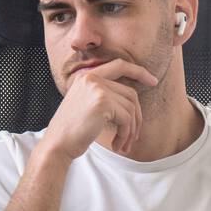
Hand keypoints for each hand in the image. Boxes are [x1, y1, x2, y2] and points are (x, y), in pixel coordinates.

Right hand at [41, 58, 158, 160]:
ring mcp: (98, 88)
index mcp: (87, 77)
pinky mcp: (103, 102)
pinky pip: (127, 118)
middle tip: (134, 136)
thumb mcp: (86, 107)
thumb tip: (132, 101)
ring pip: (130, 107)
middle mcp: (92, 78)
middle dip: (136, 117)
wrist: (57, 145)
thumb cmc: (72, 132)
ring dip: (131, 130)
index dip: (139, 71)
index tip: (153, 81)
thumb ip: (104, 97)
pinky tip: (117, 145)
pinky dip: (125, 134)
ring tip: (124, 144)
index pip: (119, 65)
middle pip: (130, 93)